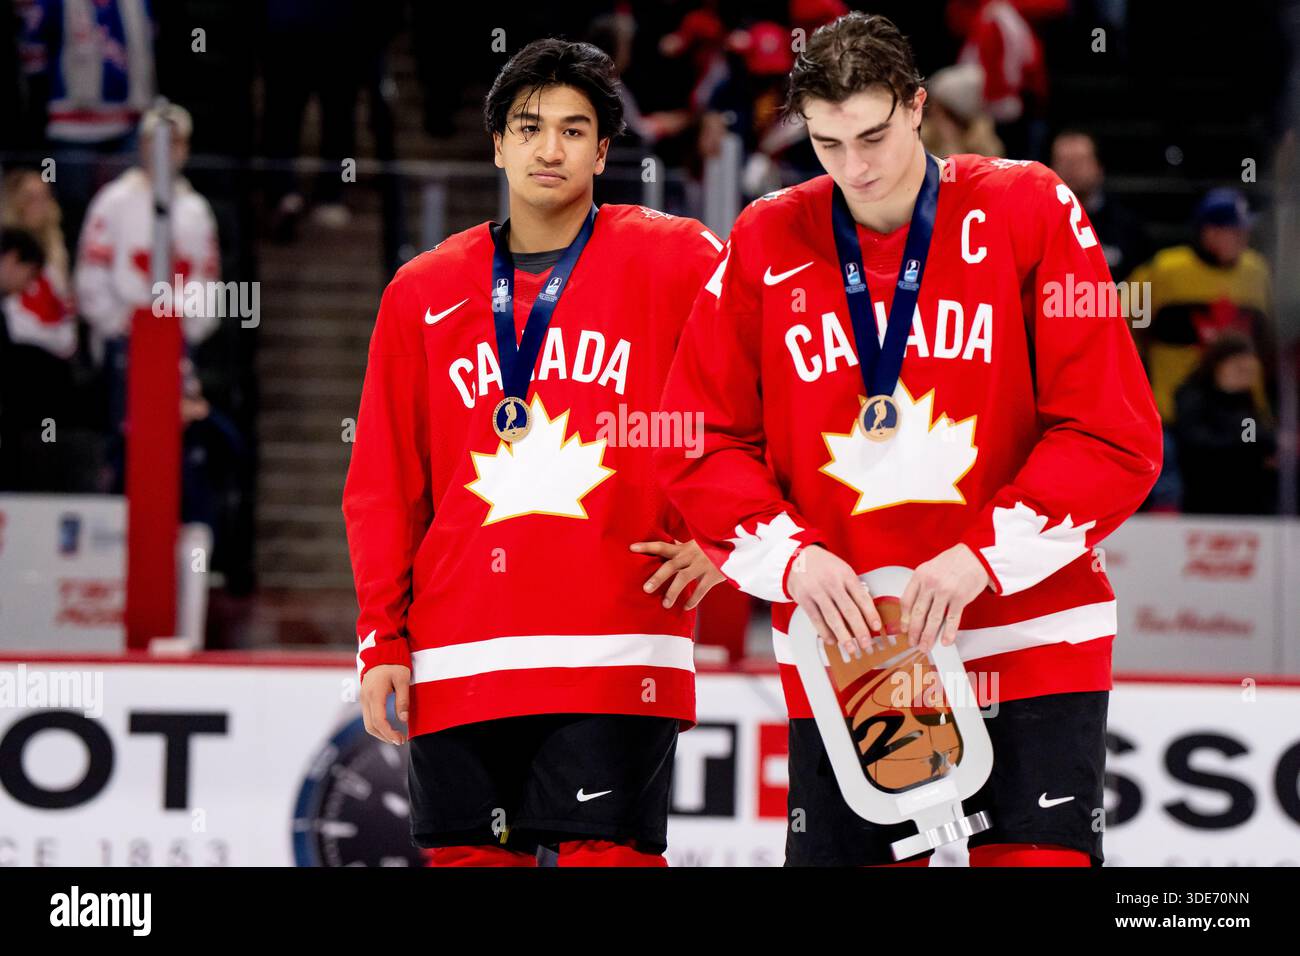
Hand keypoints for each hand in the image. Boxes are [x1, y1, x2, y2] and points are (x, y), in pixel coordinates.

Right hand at [361, 664, 409, 745]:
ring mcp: (363, 698)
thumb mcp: (403, 679)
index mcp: (375, 694)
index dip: (389, 733)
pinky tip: (389, 727)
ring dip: (380, 733)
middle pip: (371, 726)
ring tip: (396, 736)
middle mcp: (366, 698)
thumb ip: (403, 699)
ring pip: (368, 723)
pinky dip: (377, 725)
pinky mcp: (365, 698)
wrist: (380, 651)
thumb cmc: (394, 663)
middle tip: (401, 740)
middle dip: (385, 737)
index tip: (401, 739)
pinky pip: (368, 717)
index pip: (379, 721)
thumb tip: (403, 720)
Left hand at [630, 538, 725, 609]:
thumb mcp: (698, 543)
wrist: (739, 545)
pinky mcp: (715, 574)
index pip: (662, 546)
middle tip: (645, 589)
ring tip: (665, 605)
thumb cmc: (714, 546)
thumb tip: (668, 547)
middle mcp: (692, 555)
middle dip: (657, 577)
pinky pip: (701, 589)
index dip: (647, 547)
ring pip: (684, 578)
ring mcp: (703, 564)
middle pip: (670, 565)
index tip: (631, 548)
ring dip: (673, 592)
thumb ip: (683, 547)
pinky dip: (693, 600)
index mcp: (685, 547)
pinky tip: (686, 607)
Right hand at [786, 545, 882, 659]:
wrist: (798, 557)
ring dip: (843, 636)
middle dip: (860, 631)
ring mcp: (817, 591)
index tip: (877, 628)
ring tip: (851, 649)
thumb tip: (867, 613)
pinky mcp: (804, 598)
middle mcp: (832, 583)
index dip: (871, 614)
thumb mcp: (842, 570)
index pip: (862, 597)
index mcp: (845, 574)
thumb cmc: (825, 566)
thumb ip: (853, 588)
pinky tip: (832, 641)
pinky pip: (816, 619)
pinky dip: (825, 632)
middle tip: (867, 646)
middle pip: (849, 611)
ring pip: (833, 618)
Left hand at [898, 544, 990, 654]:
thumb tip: (914, 609)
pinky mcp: (960, 598)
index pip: (906, 601)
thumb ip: (921, 585)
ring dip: (928, 636)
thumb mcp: (930, 568)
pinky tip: (945, 641)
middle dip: (914, 632)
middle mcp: (931, 583)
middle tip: (913, 643)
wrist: (975, 556)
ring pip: (933, 619)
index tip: (904, 629)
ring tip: (925, 646)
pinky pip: (952, 619)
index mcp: (920, 575)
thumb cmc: (952, 562)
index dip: (904, 618)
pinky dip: (948, 633)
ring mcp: (946, 591)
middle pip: (918, 613)